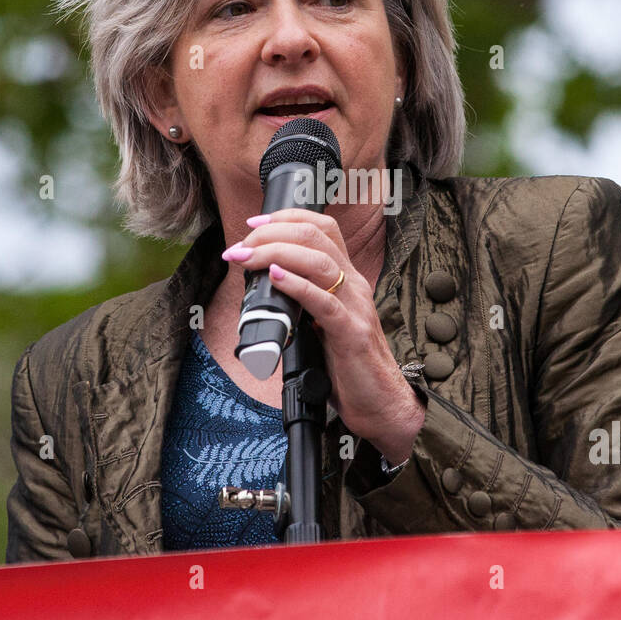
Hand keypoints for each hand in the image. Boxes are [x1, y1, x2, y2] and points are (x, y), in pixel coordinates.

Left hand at [221, 209, 424, 465]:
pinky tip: (276, 278)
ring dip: (275, 253)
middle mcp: (354, 285)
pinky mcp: (351, 333)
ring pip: (318, 261)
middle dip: (271, 233)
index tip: (252, 223)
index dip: (285, 217)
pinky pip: (325, 302)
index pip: (322, 227)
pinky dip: (297, 285)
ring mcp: (355, 306)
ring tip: (247, 259)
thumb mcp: (324, 322)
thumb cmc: (349, 365)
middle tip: (240, 247)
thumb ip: (304, 301)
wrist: (381, 402)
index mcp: (347, 279)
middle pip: (315, 236)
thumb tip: (265, 286)